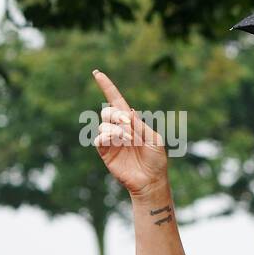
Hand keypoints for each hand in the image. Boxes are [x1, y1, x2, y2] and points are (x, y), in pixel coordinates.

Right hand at [91, 70, 169, 198]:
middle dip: (116, 115)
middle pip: (107, 111)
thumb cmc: (156, 160)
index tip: (97, 73)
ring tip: (129, 140)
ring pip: (103, 124)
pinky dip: (107, 137)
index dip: (107, 87)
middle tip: (128, 125)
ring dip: (116, 130)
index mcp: (131, 122)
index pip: (116, 101)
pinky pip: (98, 138)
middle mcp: (118, 129)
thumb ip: (140, 125)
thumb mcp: (154, 140)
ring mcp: (111, 140)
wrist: (151, 181)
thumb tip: (127, 111)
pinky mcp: (105, 152)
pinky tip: (117, 142)